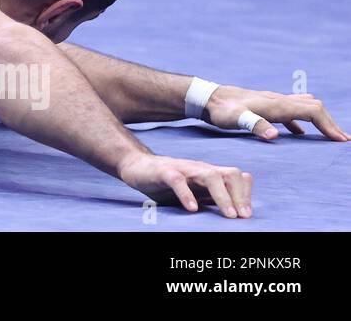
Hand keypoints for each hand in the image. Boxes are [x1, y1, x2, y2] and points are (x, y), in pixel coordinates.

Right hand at [118, 152, 253, 217]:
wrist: (137, 166)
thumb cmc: (169, 182)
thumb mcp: (195, 190)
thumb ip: (213, 196)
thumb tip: (237, 212)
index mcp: (210, 175)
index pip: (238, 178)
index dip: (246, 195)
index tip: (247, 216)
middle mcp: (201, 170)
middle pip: (231, 174)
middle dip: (241, 195)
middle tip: (243, 217)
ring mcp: (184, 169)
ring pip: (210, 175)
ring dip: (222, 196)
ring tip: (228, 215)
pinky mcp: (164, 171)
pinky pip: (178, 180)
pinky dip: (187, 194)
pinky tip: (192, 209)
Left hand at [205, 86, 348, 141]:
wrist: (207, 98)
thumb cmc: (221, 110)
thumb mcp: (236, 119)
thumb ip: (255, 125)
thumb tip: (274, 135)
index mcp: (277, 104)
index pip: (312, 110)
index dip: (328, 124)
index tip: (341, 140)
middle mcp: (278, 100)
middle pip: (313, 106)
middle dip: (330, 122)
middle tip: (342, 140)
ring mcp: (272, 102)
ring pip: (303, 107)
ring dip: (318, 120)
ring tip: (329, 136)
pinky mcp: (264, 106)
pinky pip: (290, 112)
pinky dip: (301, 121)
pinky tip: (299, 133)